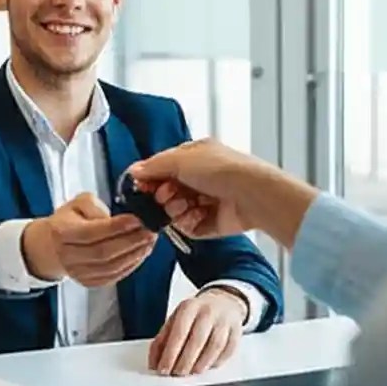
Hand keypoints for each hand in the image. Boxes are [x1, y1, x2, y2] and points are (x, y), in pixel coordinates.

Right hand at [21, 192, 157, 286]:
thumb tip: (113, 219)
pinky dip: (131, 265)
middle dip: (131, 241)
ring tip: (149, 240)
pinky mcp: (89, 282)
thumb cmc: (70, 221)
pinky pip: (113, 277)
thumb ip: (95, 206)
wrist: (54, 245)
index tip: (137, 219)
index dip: (117, 227)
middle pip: (103, 252)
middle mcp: (68, 256)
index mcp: (62, 232)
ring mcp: (78, 272)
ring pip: (111, 267)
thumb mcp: (78, 203)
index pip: (92, 232)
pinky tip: (141, 253)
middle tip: (150, 230)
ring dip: (135, 254)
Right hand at [128, 139, 264, 238]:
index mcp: (194, 157)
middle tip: (167, 194)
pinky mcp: (210, 223)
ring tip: (185, 204)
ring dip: (175, 209)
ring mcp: (205, 202)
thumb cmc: (224, 170)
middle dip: (162, 195)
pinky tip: (198, 215)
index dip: (149, 178)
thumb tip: (134, 171)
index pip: (162, 168)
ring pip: (174, 211)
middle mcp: (199, 179)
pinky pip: (187, 227)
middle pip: (165, 192)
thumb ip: (154, 166)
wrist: (252, 194)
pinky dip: (188, 222)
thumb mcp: (181, 159)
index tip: (141, 186)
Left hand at [148, 288, 247, 375]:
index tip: (163, 369)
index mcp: (189, 307)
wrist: (223, 302)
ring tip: (191, 371)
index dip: (170, 353)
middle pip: (197, 340)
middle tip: (177, 373)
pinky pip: (228, 350)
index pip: (179, 332)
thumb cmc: (196, 314)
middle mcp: (208, 312)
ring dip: (202, 364)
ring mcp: (225, 321)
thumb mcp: (176, 319)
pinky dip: (217, 362)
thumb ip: (162, 340)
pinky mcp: (237, 331)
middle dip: (185, 361)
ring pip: (215, 346)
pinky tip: (207, 366)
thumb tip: (154, 363)